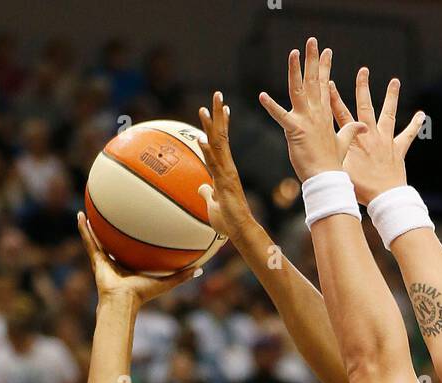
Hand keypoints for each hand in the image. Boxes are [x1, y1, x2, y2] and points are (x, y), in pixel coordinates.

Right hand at [77, 212, 199, 305]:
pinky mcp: (96, 259)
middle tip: (115, 212)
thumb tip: (201, 269)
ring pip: (98, 239)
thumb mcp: (165, 282)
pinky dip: (84, 229)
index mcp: (131, 266)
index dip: (135, 240)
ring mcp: (104, 260)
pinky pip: (89, 240)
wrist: (123, 301)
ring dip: (94, 226)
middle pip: (114, 241)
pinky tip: (80, 215)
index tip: (138, 225)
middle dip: (114, 229)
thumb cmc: (143, 294)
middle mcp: (117, 261)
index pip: (133, 250)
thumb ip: (182, 276)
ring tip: (90, 209)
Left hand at [197, 92, 251, 242]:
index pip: (220, 142)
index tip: (219, 107)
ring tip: (204, 108)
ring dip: (210, 126)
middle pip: (221, 136)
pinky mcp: (225, 182)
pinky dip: (207, 151)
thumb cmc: (229, 221)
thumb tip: (201, 187)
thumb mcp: (213, 204)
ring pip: (218, 145)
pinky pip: (214, 164)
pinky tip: (200, 139)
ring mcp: (226, 173)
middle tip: (216, 94)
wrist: (240, 230)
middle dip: (218, 114)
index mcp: (223, 169)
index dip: (219, 124)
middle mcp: (226, 167)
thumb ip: (207, 193)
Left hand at [259, 38, 364, 184]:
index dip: (325, 67)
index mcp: (324, 115)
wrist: (328, 179)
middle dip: (313, 60)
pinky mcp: (294, 131)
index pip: (324, 85)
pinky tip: (262, 96)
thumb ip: (351, 130)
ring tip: (294, 53)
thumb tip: (364, 125)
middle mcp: (315, 113)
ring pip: (298, 90)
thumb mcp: (344, 143)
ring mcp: (305, 120)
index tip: (327, 51)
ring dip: (295, 71)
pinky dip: (271, 106)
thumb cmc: (333, 164)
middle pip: (313, 81)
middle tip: (312, 41)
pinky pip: (280, 116)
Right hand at [331, 70, 423, 205]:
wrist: (385, 197)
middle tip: (363, 71)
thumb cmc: (361, 188)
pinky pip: (408, 135)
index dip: (333, 98)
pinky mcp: (399, 150)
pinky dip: (415, 124)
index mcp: (355, 140)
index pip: (341, 114)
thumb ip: (335, 155)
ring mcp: (386, 140)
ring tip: (395, 81)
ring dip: (391, 96)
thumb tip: (322, 148)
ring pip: (388, 113)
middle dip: (362, 87)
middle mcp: (370, 135)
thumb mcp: (342, 171)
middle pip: (365, 106)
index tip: (328, 82)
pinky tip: (422, 114)